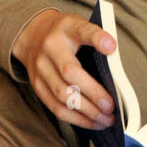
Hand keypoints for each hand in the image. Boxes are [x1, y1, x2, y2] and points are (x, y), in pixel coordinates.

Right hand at [12, 9, 116, 129]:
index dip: (97, 38)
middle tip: (110, 106)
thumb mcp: (79, 24)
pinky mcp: (37, 85)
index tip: (111, 46)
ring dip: (86, 111)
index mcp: (66, 28)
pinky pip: (55, 107)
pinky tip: (90, 122)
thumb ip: (96, 38)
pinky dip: (75, 118)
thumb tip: (115, 63)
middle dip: (93, 93)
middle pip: (70, 73)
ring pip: (62, 95)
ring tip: (105, 119)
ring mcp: (40, 68)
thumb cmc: (64, 33)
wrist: (31, 35)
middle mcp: (50, 48)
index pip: (82, 30)